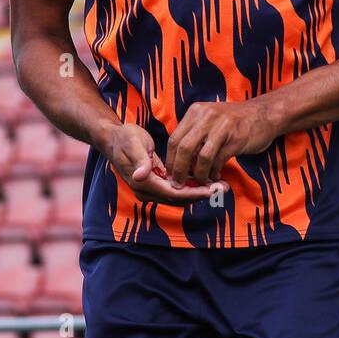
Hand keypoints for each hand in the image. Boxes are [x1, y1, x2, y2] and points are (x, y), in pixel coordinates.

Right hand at [97, 123, 223, 205]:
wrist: (114, 139)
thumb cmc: (124, 138)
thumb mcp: (132, 143)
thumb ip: (139, 160)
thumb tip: (140, 176)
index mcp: (142, 183)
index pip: (173, 193)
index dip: (194, 193)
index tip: (213, 189)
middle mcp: (147, 191)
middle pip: (180, 199)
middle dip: (203, 195)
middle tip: (224, 187)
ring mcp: (151, 190)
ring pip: (181, 197)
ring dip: (201, 192)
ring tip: (222, 185)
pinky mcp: (157, 185)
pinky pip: (178, 190)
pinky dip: (193, 187)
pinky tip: (208, 181)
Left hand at [165, 98, 278, 185]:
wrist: (265, 114)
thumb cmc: (234, 122)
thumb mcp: (210, 120)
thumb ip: (194, 134)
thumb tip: (178, 161)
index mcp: (196, 111)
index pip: (174, 138)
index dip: (171, 160)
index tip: (172, 174)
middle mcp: (206, 116)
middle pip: (183, 148)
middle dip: (179, 170)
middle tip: (179, 183)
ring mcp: (221, 126)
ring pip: (200, 156)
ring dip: (198, 174)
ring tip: (201, 182)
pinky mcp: (235, 138)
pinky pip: (218, 160)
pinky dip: (214, 172)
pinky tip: (215, 176)